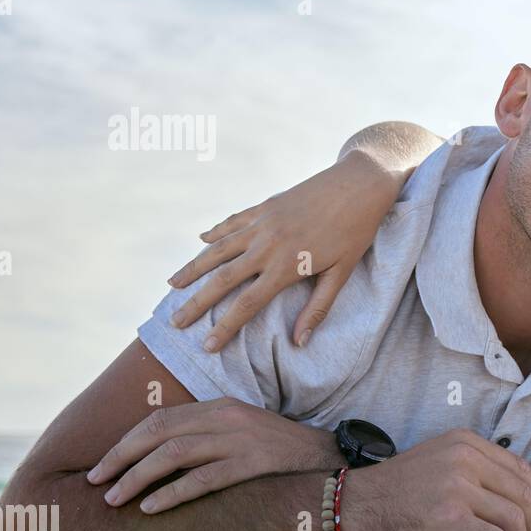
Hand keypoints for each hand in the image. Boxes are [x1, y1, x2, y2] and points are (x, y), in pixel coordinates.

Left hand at [86, 398, 341, 512]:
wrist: (330, 459)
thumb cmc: (281, 454)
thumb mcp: (242, 432)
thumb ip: (208, 437)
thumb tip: (160, 461)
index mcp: (221, 407)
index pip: (161, 419)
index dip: (125, 442)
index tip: (102, 465)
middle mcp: (227, 418)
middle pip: (159, 432)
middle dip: (120, 457)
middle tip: (95, 482)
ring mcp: (241, 439)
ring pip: (174, 454)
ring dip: (137, 477)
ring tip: (115, 498)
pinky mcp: (253, 463)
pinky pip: (203, 479)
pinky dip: (172, 492)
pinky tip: (151, 507)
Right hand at [166, 151, 411, 351]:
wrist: (358, 184)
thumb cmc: (355, 232)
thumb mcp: (342, 273)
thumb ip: (318, 309)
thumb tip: (300, 342)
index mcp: (286, 266)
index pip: (247, 305)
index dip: (225, 327)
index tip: (206, 346)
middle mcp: (266, 245)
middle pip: (222, 280)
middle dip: (196, 303)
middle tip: (174, 323)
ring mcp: (261, 223)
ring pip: (217, 249)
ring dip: (192, 268)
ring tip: (172, 286)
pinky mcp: (264, 206)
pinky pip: (232, 223)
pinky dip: (215, 233)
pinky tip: (201, 240)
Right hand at [338, 429, 530, 530]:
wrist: (352, 508)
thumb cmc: (395, 495)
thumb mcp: (439, 465)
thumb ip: (475, 472)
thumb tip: (519, 501)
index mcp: (466, 442)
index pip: (521, 468)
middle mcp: (465, 456)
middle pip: (522, 496)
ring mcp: (457, 484)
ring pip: (514, 519)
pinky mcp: (449, 515)